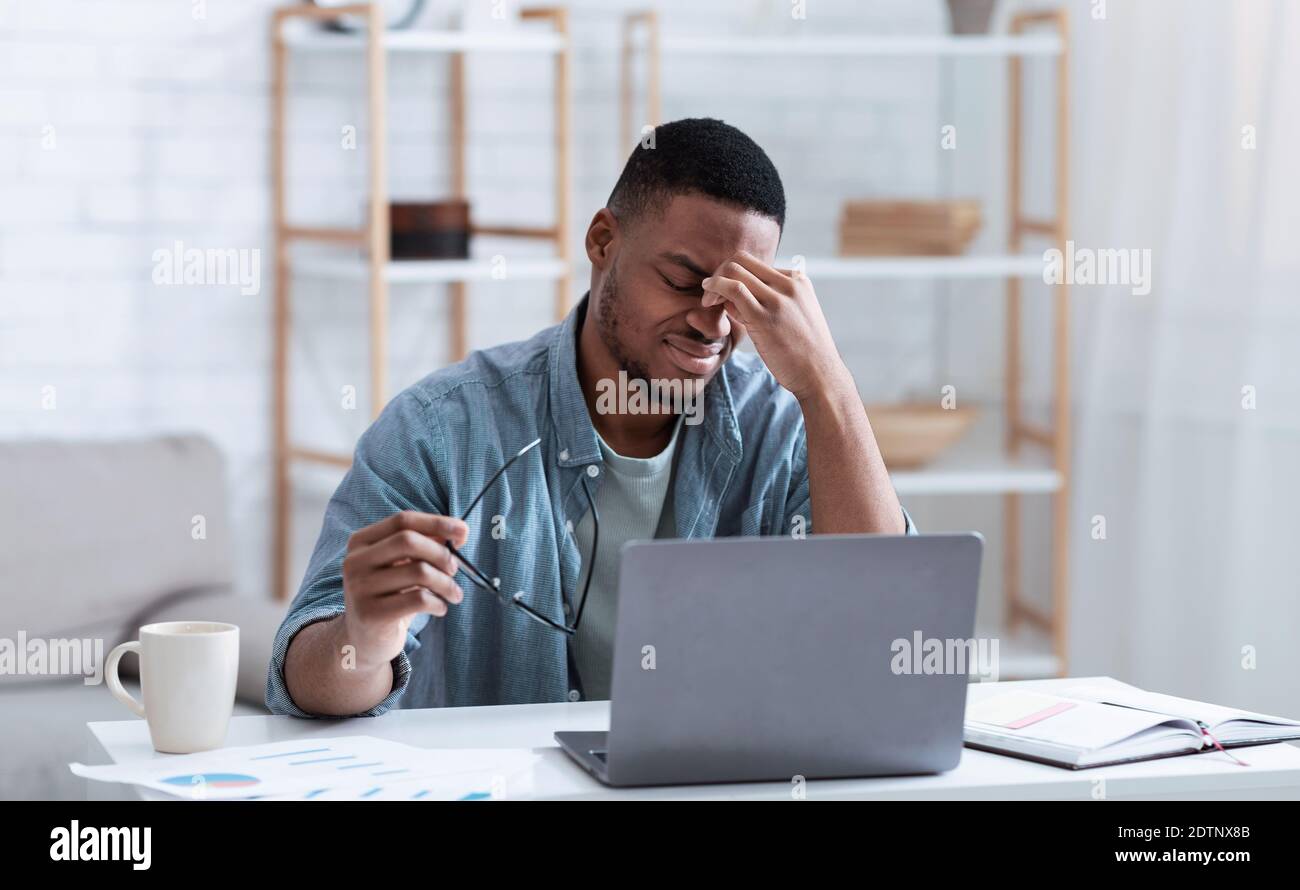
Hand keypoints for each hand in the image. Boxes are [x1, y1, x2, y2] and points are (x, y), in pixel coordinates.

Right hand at [339, 511, 468, 668]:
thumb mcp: (403, 567)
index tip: (463, 532)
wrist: (363, 641)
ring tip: (454, 594)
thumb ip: (425, 545)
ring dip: (446, 582)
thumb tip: (459, 531)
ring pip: (418, 571)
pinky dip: (439, 603)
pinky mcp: (371, 614)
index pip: (402, 520)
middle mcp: (355, 561)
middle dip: (441, 553)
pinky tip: (440, 608)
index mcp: (361, 542)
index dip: (436, 522)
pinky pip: (418, 599)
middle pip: (408, 541)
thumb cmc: (391, 597)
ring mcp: (359, 588)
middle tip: (455, 569)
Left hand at [701, 251, 849, 400]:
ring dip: (714, 282)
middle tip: (710, 294)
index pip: (755, 264)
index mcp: (798, 281)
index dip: (733, 275)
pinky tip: (708, 303)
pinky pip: (733, 290)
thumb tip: (733, 296)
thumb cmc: (803, 353)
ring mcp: (777, 300)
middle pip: (742, 260)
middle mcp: (789, 285)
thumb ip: (769, 302)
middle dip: (720, 272)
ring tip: (708, 301)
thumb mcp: (794, 317)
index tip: (725, 294)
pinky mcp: (764, 317)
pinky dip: (715, 289)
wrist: (819, 375)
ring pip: (734, 271)